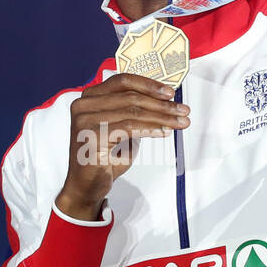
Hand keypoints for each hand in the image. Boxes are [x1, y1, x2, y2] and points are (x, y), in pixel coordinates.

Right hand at [56, 73, 188, 220]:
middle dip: (162, 104)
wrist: (86, 185)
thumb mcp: (120, 129)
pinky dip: (151, 129)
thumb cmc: (103, 158)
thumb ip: (133, 112)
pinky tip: (164, 132)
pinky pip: (129, 128)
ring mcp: (85, 120)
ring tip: (179, 122)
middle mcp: (83, 105)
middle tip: (183, 110)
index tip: (170, 93)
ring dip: (161, 117)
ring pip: (133, 112)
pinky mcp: (92, 136)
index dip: (149, 85)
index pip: (123, 81)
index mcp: (89, 97)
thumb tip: (163, 101)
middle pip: (130, 96)